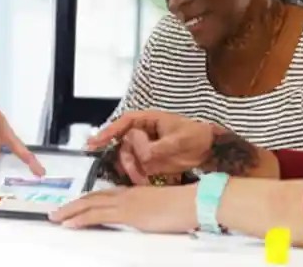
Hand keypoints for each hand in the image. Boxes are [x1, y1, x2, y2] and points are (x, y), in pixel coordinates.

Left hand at [50, 185, 196, 232]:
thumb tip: (140, 218)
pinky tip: (70, 223)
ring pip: (90, 204)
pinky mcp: (127, 213)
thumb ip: (146, 211)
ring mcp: (126, 202)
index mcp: (133, 193)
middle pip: (92, 197)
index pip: (103, 195)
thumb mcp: (159, 209)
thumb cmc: (183, 207)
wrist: (193, 202)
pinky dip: (81, 218)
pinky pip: (98, 215)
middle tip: (55, 212)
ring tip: (55, 218)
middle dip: (72, 205)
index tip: (73, 206)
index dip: (87, 200)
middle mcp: (126, 194)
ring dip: (70, 211)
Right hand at [87, 111, 215, 184]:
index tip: (95, 142)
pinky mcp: (148, 162)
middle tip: (135, 174)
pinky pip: (135, 169)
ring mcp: (144, 148)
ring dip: (131, 171)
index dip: (108, 131)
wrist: (207, 151)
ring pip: (127, 159)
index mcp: (147, 120)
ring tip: (142, 181)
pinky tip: (144, 183)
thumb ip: (158, 146)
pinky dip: (137, 177)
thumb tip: (143, 154)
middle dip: (126, 160)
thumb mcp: (178, 139)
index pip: (124, 123)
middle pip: (123, 145)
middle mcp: (142, 133)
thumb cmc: (194, 136)